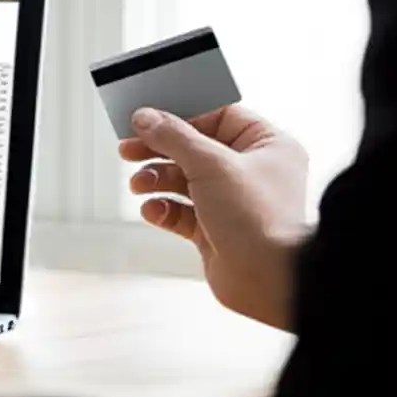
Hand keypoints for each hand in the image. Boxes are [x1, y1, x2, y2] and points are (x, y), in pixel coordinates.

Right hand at [121, 106, 308, 330]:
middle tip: (128, 149)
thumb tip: (146, 118)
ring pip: (183, 180)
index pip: (218, 116)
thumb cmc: (258, 219)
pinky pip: (181, 212)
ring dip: (156, 179)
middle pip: (194, 148)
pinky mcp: (215, 229)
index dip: (182, 116)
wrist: (268, 281)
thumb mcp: (211, 164)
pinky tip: (153, 210)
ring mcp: (232, 202)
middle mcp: (252, 171)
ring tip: (139, 184)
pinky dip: (163, 209)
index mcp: (267, 145)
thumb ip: (174, 137)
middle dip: (159, 150)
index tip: (148, 118)